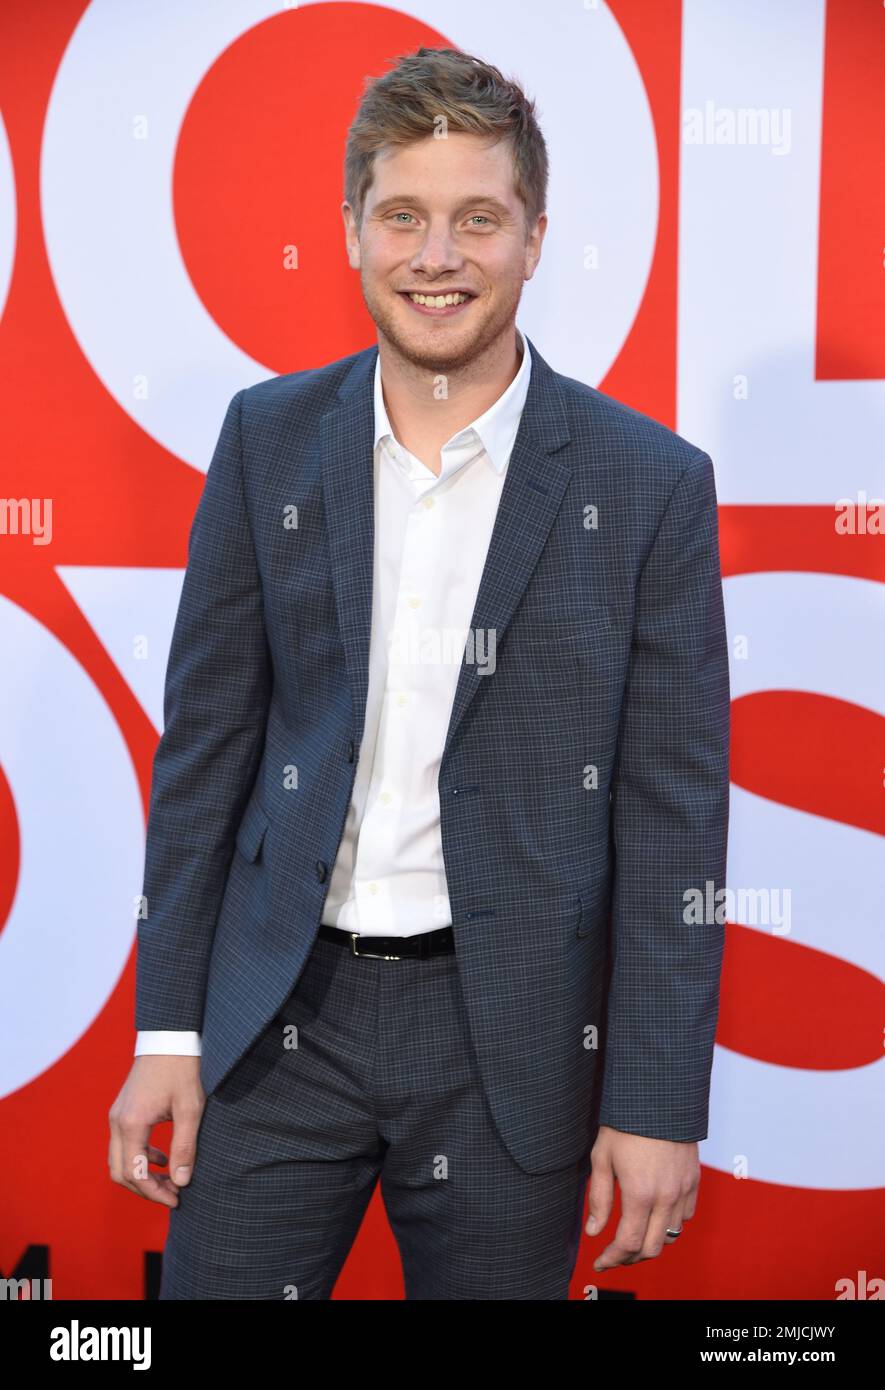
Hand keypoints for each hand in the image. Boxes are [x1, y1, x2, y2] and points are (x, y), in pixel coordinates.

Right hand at [108, 1055, 204, 1206]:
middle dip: (145, 1189)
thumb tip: (181, 1182)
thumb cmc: (183, 1069)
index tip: (177, 1200)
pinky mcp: (122, 1111)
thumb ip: (185, 1146)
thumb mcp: (191, 1108)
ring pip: (119, 1160)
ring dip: (142, 1174)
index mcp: (132, 1123)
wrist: (169, 1037)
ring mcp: (116, 1116)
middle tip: (173, 1194)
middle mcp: (117, 1122)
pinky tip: (164, 1158)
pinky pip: (123, 1145)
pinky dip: (140, 1158)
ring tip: (171, 1179)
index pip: (134, 1173)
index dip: (154, 1193)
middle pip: (120, 1172)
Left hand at [585, 1125, 699, 1270]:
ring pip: (670, 1235)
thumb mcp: (602, 1158)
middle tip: (613, 1254)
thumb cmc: (626, 1123)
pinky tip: (655, 1216)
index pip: (628, 1244)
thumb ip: (599, 1198)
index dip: (612, 1259)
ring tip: (633, 1236)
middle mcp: (666, 1197)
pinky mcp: (694, 1180)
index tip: (600, 1261)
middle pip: (651, 1248)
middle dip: (630, 1258)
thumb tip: (594, 1231)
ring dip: (651, 1242)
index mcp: (640, 1194)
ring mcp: (683, 1190)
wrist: (659, 1097)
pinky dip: (670, 1224)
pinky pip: (686, 1216)